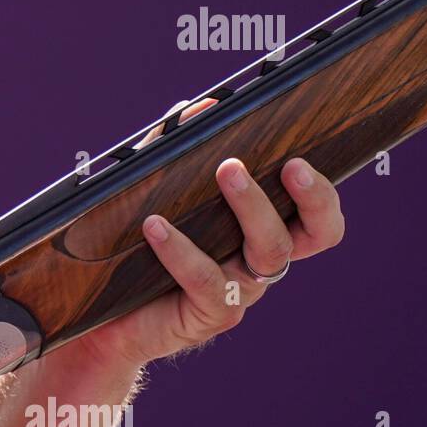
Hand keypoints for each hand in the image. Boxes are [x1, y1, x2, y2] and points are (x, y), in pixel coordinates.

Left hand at [68, 98, 346, 369]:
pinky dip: (181, 249)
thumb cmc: (136, 251)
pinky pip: (208, 279)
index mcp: (258, 233)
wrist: (104, 319)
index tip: (299, 159)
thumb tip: (200, 106)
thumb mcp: (153, 195)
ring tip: (224, 171)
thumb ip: (174, 151)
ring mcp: (240, 291)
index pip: (315, 218)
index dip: (322, 193)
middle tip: (286, 164)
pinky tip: (154, 225)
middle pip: (314, 235)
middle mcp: (259, 262)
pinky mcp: (210, 315)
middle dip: (311, 197)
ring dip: (251, 206)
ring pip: (269, 251)